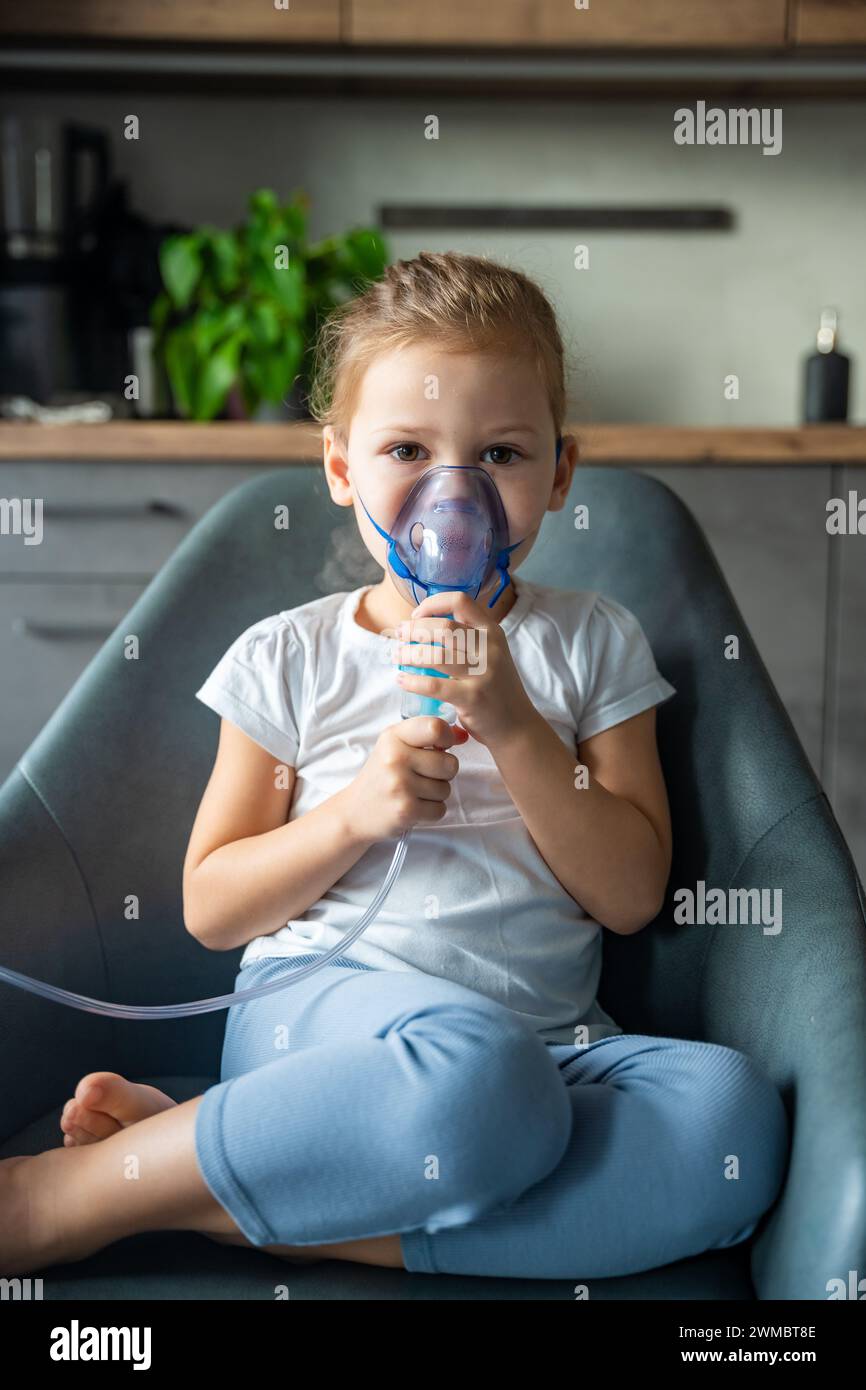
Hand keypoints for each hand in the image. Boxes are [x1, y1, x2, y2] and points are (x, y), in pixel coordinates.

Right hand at [344, 715, 468, 840]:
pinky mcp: (406, 810)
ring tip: (414, 792)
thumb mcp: (395, 746)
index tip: (440, 746)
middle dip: (443, 773)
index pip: (435, 727)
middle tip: (423, 776)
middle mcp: (395, 758)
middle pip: (450, 763)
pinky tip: (413, 806)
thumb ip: (428, 736)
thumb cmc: (381, 776)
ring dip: (435, 793)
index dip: (447, 737)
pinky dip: (431, 811)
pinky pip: (440, 809)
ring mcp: (400, 785)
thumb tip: (464, 735)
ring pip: (446, 788)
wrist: (354, 812)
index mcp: (393, 737)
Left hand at [392, 590, 539, 750]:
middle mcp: (490, 648)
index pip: (460, 601)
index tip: (416, 615)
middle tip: (398, 635)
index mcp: (492, 632)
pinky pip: (434, 684)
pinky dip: (412, 681)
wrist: (517, 726)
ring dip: (409, 654)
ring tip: (397, 656)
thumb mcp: (490, 655)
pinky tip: (401, 679)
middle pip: (443, 626)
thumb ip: (467, 639)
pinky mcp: (473, 697)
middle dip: (414, 629)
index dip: (432, 604)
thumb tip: (423, 626)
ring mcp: (483, 673)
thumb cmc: (495, 689)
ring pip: (436, 654)